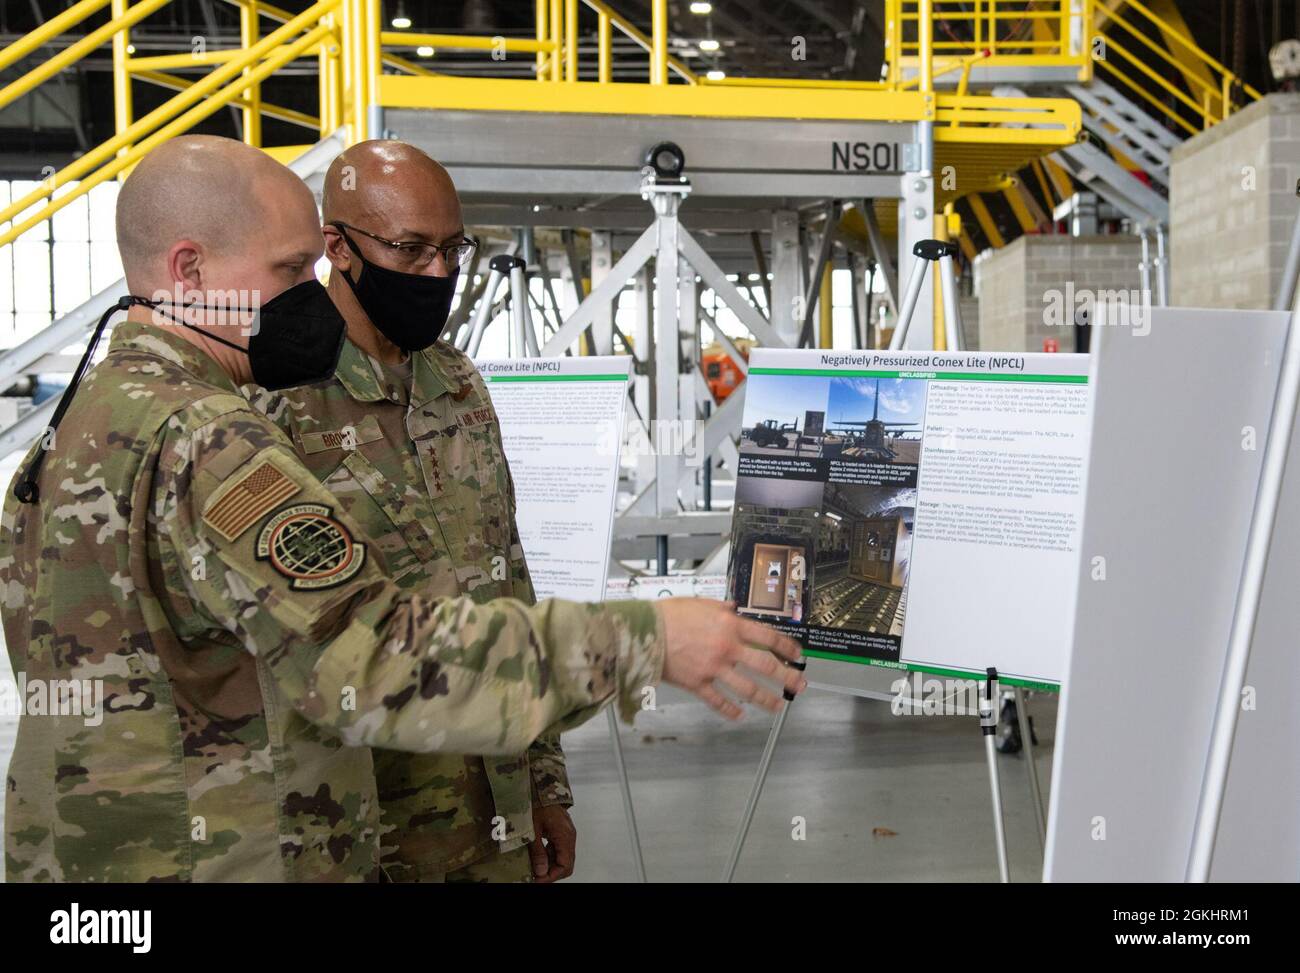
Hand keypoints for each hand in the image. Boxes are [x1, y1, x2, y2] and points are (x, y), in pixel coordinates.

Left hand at [528, 804, 576, 882]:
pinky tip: (538, 856)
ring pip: (563, 858)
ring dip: (550, 865)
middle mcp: (570, 837)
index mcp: (565, 836)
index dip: (552, 876)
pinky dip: (550, 856)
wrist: (542, 788)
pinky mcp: (563, 832)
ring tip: (534, 867)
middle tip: (535, 876)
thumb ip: (538, 851)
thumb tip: (541, 871)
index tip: (537, 879)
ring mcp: (567, 834)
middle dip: (551, 873)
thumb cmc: (537, 805)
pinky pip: (560, 849)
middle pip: (566, 864)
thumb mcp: (533, 829)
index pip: (565, 865)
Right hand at [658, 598, 805, 719]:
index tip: (797, 654)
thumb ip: (721, 608)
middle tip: (799, 684)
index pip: (768, 638)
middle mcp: (727, 648)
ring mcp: (714, 669)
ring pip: (748, 689)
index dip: (786, 647)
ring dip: (767, 699)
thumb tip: (734, 609)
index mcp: (730, 626)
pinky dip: (731, 711)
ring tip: (778, 706)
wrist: (644, 632)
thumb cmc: (669, 615)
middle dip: (787, 677)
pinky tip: (740, 715)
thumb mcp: (701, 603)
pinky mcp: (698, 684)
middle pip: (766, 667)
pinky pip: (719, 701)